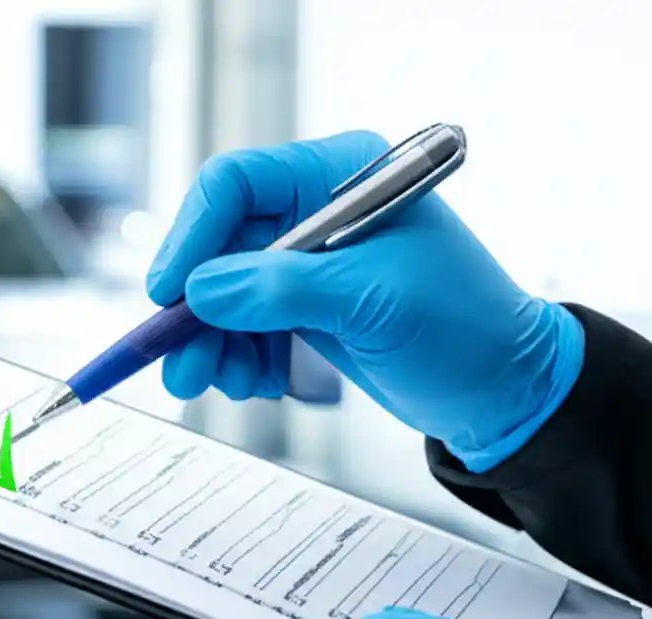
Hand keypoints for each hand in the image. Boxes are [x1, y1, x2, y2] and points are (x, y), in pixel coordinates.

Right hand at [145, 131, 582, 470]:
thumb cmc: (462, 327)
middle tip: (179, 365)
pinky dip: (238, 355)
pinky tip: (256, 382)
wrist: (501, 390)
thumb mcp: (371, 301)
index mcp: (337, 176)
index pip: (234, 185)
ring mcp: (305, 260)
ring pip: (222, 292)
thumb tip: (198, 292)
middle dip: (195, 309)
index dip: (191, 236)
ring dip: (212, 341)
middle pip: (217, 246)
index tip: (169, 294)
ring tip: (223, 385)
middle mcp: (313, 209)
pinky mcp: (303, 304)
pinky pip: (242, 322)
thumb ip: (278, 290)